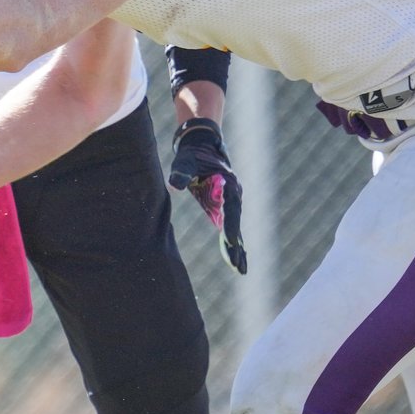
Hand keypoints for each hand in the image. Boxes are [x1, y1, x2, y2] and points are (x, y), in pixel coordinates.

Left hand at [167, 116, 246, 273]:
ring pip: (235, 227)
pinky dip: (232, 240)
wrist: (202, 144)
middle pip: (236, 224)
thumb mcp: (185, 162)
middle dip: (238, 246)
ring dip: (237, 248)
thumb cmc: (193, 154)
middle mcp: (234, 194)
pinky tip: (233, 255)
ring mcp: (231, 200)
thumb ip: (181, 173)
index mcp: (228, 185)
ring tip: (240, 269)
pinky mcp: (225, 204)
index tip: (232, 244)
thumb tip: (174, 185)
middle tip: (240, 268)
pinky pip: (230, 225)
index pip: (231, 211)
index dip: (231, 228)